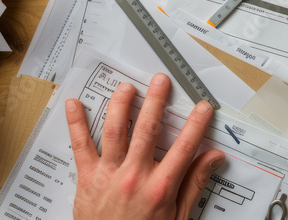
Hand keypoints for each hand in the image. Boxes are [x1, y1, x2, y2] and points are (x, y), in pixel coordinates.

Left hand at [65, 73, 224, 219]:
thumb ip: (194, 184)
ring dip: (122, 104)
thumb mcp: (177, 217)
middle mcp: (134, 176)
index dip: (196, 124)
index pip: (185, 147)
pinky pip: (80, 146)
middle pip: (148, 130)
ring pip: (115, 131)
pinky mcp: (87, 178)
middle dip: (156, 101)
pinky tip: (74, 105)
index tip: (202, 107)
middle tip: (160, 81)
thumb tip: (213, 159)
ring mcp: (109, 175)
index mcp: (160, 187)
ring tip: (127, 87)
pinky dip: (76, 123)